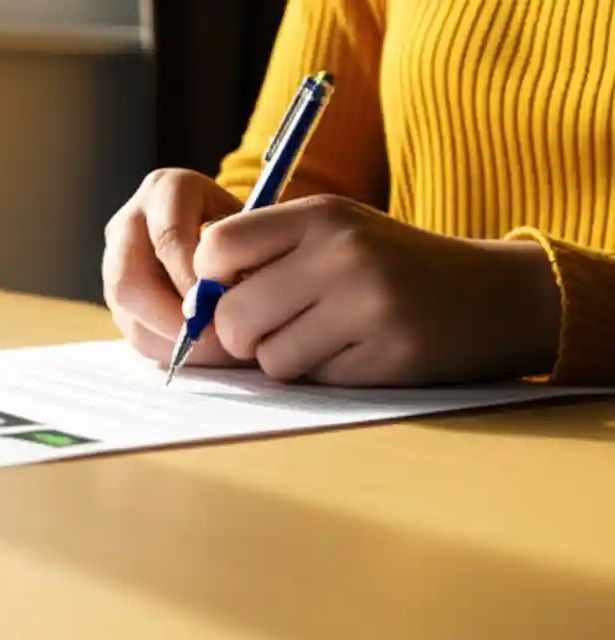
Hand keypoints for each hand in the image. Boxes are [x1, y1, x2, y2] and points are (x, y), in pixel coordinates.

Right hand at [102, 169, 243, 366]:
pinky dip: (165, 347)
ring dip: (168, 336)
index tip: (221, 304)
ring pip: (125, 310)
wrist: (229, 232)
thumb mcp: (251, 229)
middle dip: (170, 315)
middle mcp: (129, 220)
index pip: (167, 237)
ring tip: (210, 347)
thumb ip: (241, 256)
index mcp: (165, 190)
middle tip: (209, 334)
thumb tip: (226, 303)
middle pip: (129, 278)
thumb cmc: (246, 229)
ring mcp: (115, 259)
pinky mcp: (116, 294)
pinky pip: (131, 330)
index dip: (191, 278)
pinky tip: (199, 349)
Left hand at [193, 195, 560, 385]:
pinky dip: (322, 374)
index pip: (217, 248)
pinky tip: (356, 352)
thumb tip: (193, 306)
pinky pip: (313, 380)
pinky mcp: (387, 354)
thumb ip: (265, 254)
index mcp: (319, 214)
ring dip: (283, 358)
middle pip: (232, 315)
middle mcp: (341, 253)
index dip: (210, 281)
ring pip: (268, 357)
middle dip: (240, 335)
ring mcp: (367, 305)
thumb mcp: (332, 234)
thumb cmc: (389, 266)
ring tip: (322, 337)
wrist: (491, 295)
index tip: (231, 292)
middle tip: (268, 331)